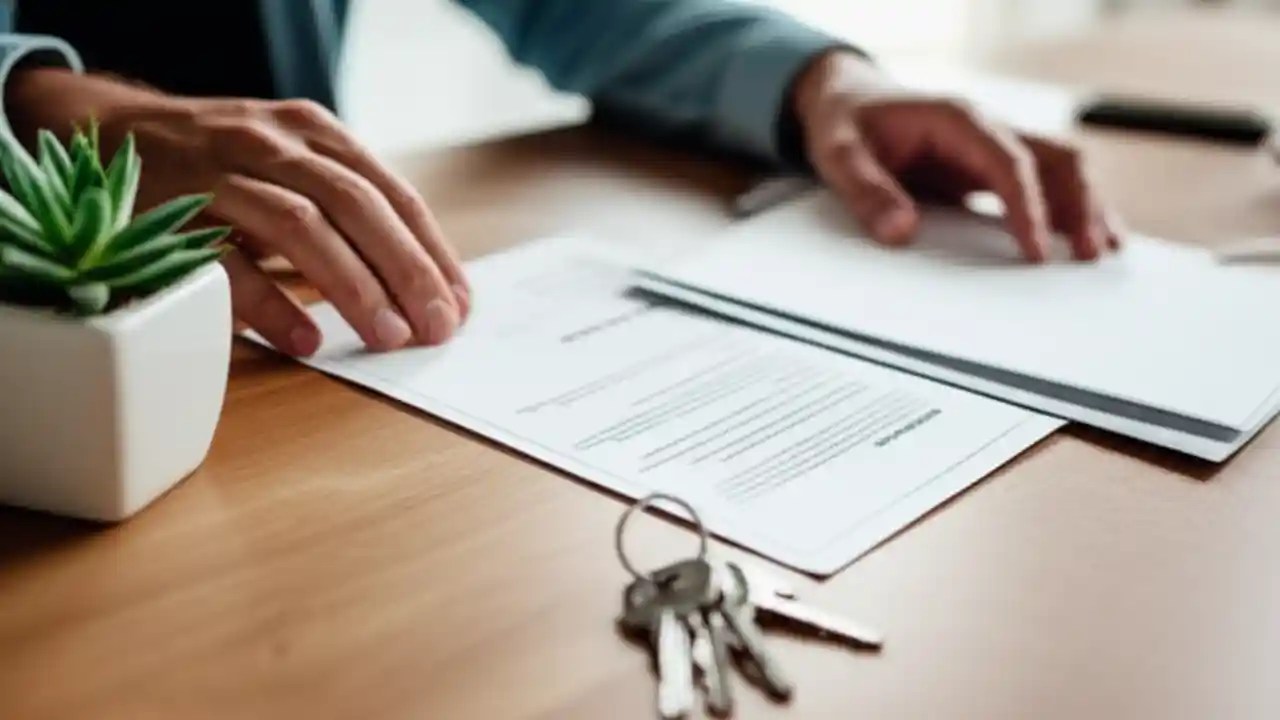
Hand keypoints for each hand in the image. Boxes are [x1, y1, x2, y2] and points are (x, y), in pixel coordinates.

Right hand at [6, 69, 468, 355]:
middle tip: (435, 328)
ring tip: (387, 336)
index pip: (391, 192)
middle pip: (355, 204)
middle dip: (405, 270)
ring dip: (352, 286)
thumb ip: (350, 211)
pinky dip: (270, 303)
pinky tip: (306, 340)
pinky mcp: (170, 210)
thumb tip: (423, 286)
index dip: (432, 251)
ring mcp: (219, 171)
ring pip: (300, 224)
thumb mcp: (292, 164)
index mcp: (314, 133)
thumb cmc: (225, 164)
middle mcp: (272, 142)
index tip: (460, 305)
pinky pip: (226, 261)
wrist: (113, 132)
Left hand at [791, 52, 1119, 261]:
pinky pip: (1043, 183)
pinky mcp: (991, 168)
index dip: (1027, 207)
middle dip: (1078, 205)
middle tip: (1089, 254)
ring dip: (1085, 206)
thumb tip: (900, 230)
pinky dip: (1068, 209)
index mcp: (956, 121)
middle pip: (1054, 159)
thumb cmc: (846, 125)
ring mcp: (993, 147)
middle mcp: (986, 129)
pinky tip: (1083, 239)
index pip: (1009, 162)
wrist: (848, 103)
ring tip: (1102, 251)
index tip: (1035, 251)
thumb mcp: (839, 155)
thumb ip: (866, 191)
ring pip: (1060, 169)